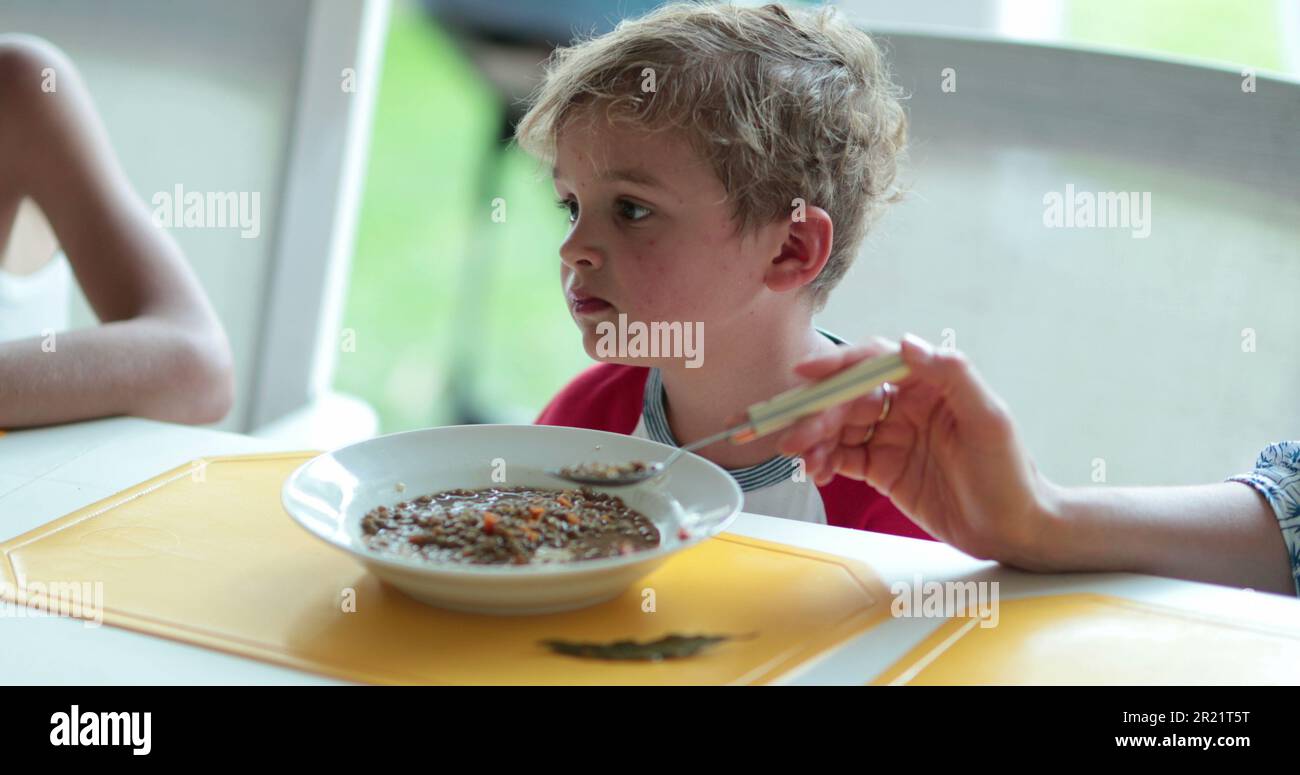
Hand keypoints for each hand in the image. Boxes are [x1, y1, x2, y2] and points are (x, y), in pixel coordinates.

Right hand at [776, 334, 1060, 568]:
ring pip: (840, 428)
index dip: (839, 365)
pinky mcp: (884, 468)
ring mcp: (893, 437)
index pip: (875, 363)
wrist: (1014, 530)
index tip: (808, 375)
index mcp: (930, 384)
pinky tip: (817, 473)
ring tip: (802, 460)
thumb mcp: (989, 418)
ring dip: (815, 439)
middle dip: (818, 413)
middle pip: (849, 397)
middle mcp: (907, 405)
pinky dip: (825, 462)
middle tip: (794, 437)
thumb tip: (907, 343)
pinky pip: (844, 457)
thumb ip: (952, 375)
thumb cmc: (1010, 473)